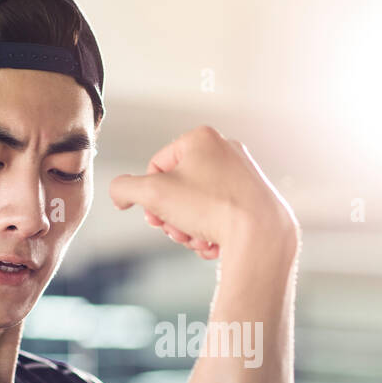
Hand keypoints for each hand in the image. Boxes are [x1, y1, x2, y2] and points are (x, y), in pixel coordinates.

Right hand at [109, 125, 298, 259]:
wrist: (261, 234)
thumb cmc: (211, 207)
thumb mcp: (153, 193)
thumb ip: (124, 188)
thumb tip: (119, 193)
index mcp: (202, 138)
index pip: (156, 166)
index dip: (149, 196)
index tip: (154, 216)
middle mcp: (227, 151)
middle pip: (179, 189)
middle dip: (172, 217)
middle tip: (176, 232)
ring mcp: (244, 176)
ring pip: (199, 207)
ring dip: (191, 229)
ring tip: (198, 240)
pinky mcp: (255, 200)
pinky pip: (221, 217)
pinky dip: (213, 234)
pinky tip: (216, 244)